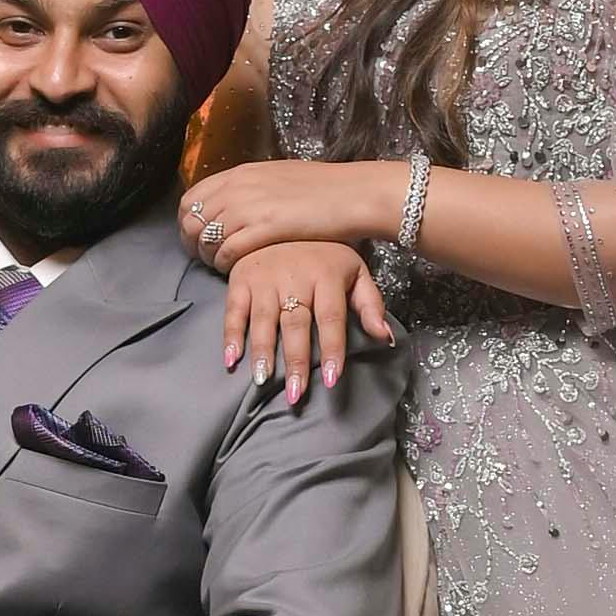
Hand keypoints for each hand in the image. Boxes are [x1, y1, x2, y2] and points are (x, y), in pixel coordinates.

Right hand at [217, 240, 394, 401]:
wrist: (285, 221)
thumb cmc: (325, 254)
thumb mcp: (355, 271)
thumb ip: (370, 304)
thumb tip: (385, 338)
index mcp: (326, 275)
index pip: (330, 317)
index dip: (332, 349)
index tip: (332, 379)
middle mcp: (294, 277)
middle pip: (295, 324)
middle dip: (296, 360)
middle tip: (296, 394)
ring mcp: (264, 278)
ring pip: (263, 320)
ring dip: (262, 352)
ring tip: (263, 380)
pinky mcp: (240, 280)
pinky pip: (233, 311)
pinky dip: (230, 336)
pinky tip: (231, 360)